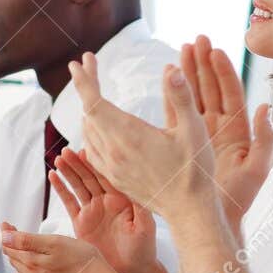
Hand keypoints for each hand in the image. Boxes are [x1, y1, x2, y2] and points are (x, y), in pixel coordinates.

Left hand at [0, 222, 116, 272]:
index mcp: (32, 263)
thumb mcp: (54, 242)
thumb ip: (26, 240)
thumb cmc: (83, 260)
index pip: (9, 247)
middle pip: (14, 258)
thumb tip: (3, 237)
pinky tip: (38, 265)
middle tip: (14, 231)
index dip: (6, 234)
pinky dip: (30, 272)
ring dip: (20, 258)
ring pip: (22, 270)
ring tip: (27, 247)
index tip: (7, 225)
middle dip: (12, 244)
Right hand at [50, 148, 155, 272]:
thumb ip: (141, 206)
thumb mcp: (146, 226)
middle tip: (66, 151)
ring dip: (68, 172)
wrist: (131, 271)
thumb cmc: (143, 249)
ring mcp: (93, 210)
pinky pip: (69, 202)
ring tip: (58, 159)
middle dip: (78, 164)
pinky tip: (53, 176)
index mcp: (122, 198)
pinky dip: (61, 189)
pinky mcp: (81, 222)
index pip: (106, 176)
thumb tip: (137, 184)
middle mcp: (106, 201)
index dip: (96, 164)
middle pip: (89, 177)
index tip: (86, 150)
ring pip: (78, 186)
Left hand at [70, 52, 214, 219]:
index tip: (78, 63)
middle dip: (87, 86)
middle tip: (90, 65)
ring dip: (89, 109)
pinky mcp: (115, 178)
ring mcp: (112, 166)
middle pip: (88, 112)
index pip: (94, 102)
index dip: (84, 80)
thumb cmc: (195, 169)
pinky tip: (99, 127)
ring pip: (88, 131)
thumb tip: (172, 69)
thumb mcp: (194, 129)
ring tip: (95, 92)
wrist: (189, 210)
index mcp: (129, 135)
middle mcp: (114, 151)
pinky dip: (92, 132)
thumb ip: (181, 97)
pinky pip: (93, 150)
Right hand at [179, 35, 272, 224]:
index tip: (215, 50)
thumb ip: (264, 139)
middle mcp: (218, 126)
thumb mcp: (256, 169)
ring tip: (183, 48)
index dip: (223, 71)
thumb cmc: (237, 198)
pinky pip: (177, 112)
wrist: (212, 219)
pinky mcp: (183, 140)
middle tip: (197, 39)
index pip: (230, 93)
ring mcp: (200, 132)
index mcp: (237, 129)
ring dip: (189, 72)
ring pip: (193, 96)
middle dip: (204, 63)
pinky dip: (172, 94)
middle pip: (211, 87)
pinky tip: (167, 76)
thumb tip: (266, 107)